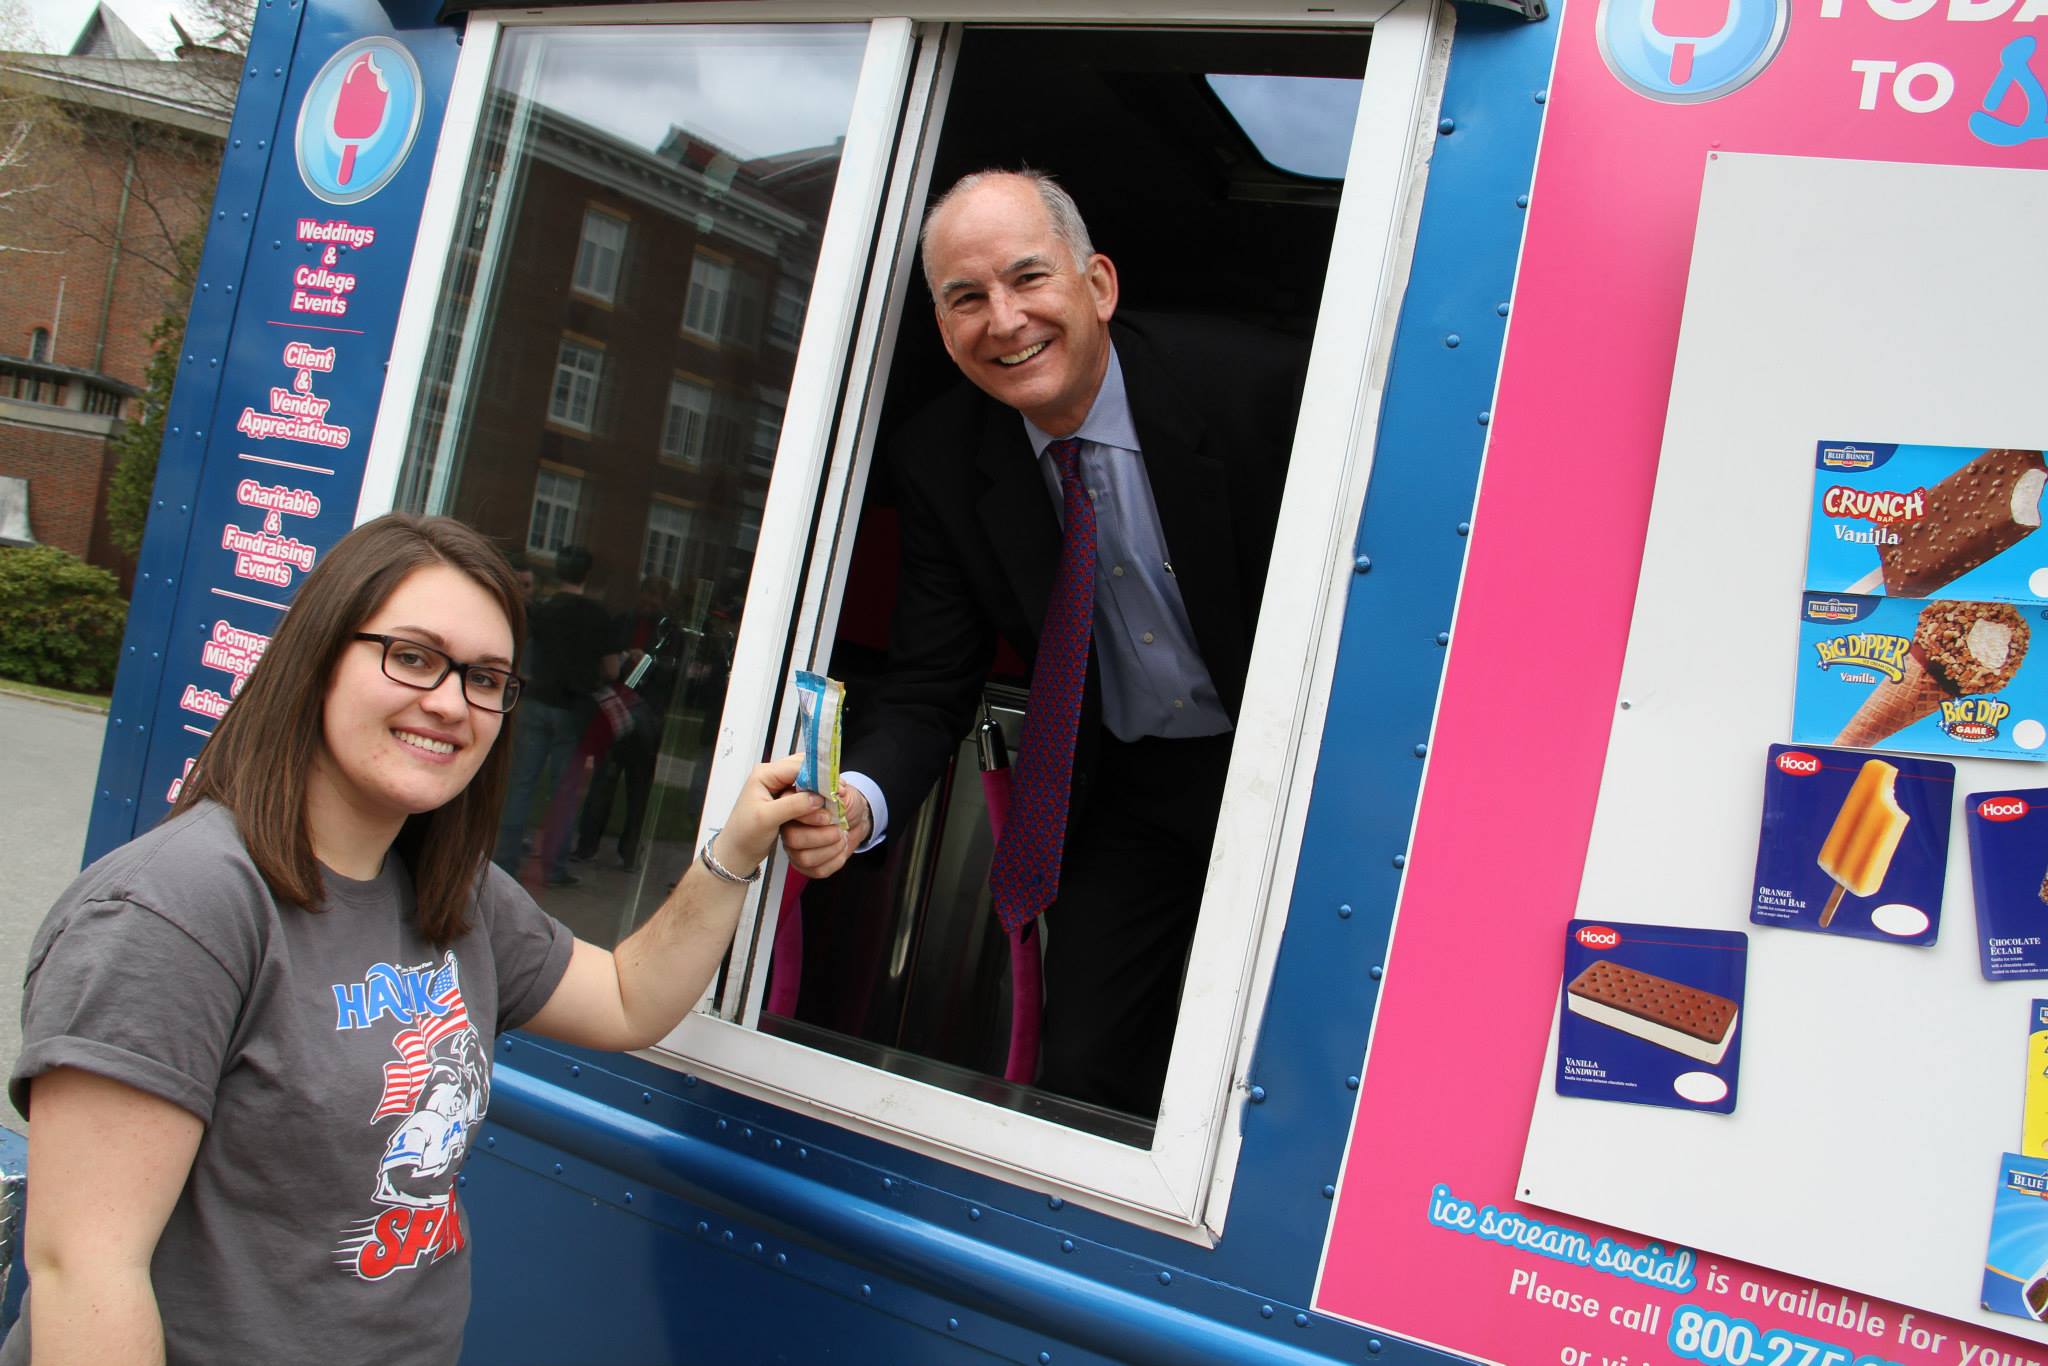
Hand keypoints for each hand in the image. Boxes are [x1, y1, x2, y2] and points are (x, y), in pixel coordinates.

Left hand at [714, 754, 823, 873]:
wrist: (737, 852)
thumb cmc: (744, 834)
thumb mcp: (766, 819)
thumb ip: (792, 805)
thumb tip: (817, 798)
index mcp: (764, 774)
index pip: (797, 765)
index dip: (818, 774)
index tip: (835, 787)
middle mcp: (772, 776)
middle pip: (804, 770)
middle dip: (821, 781)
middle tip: (839, 793)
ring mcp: (779, 787)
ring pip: (806, 781)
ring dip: (820, 791)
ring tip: (834, 802)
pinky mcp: (784, 799)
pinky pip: (804, 793)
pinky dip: (815, 799)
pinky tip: (825, 807)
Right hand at [779, 782, 870, 878]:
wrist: (855, 820)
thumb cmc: (844, 804)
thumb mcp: (844, 792)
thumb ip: (838, 789)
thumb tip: (839, 789)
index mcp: (793, 804)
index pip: (787, 811)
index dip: (808, 815)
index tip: (828, 815)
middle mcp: (789, 826)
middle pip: (792, 839)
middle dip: (820, 836)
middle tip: (838, 829)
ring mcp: (795, 848)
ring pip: (803, 858)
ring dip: (830, 850)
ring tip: (841, 838)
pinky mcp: (806, 865)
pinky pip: (816, 870)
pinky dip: (834, 861)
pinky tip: (840, 850)